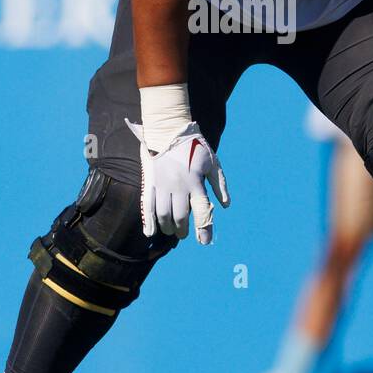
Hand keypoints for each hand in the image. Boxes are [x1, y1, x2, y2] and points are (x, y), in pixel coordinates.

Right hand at [126, 119, 229, 243]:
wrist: (169, 130)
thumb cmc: (195, 147)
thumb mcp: (213, 162)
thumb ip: (219, 184)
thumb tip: (225, 205)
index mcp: (195, 181)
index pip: (201, 210)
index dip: (204, 228)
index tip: (204, 241)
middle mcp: (178, 186)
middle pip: (180, 216)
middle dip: (183, 229)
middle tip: (184, 234)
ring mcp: (162, 185)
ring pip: (164, 214)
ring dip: (168, 227)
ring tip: (172, 230)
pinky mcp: (150, 182)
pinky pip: (147, 206)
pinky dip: (149, 221)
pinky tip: (151, 232)